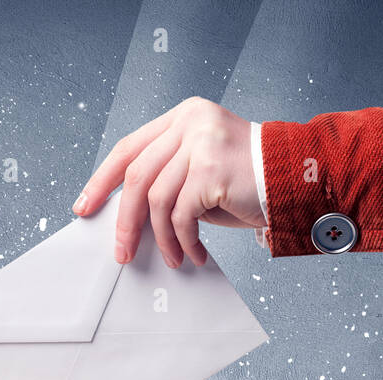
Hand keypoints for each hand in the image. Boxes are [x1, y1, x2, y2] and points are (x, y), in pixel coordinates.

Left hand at [72, 97, 263, 267]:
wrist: (298, 179)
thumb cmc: (247, 182)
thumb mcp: (199, 172)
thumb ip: (166, 181)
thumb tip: (126, 218)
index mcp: (182, 117)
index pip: (128, 147)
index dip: (102, 180)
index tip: (84, 207)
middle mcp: (190, 122)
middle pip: (136, 176)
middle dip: (124, 220)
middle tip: (121, 251)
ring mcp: (202, 142)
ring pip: (158, 200)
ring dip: (162, 239)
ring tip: (174, 259)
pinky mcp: (212, 169)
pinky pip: (182, 215)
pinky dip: (184, 241)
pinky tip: (194, 254)